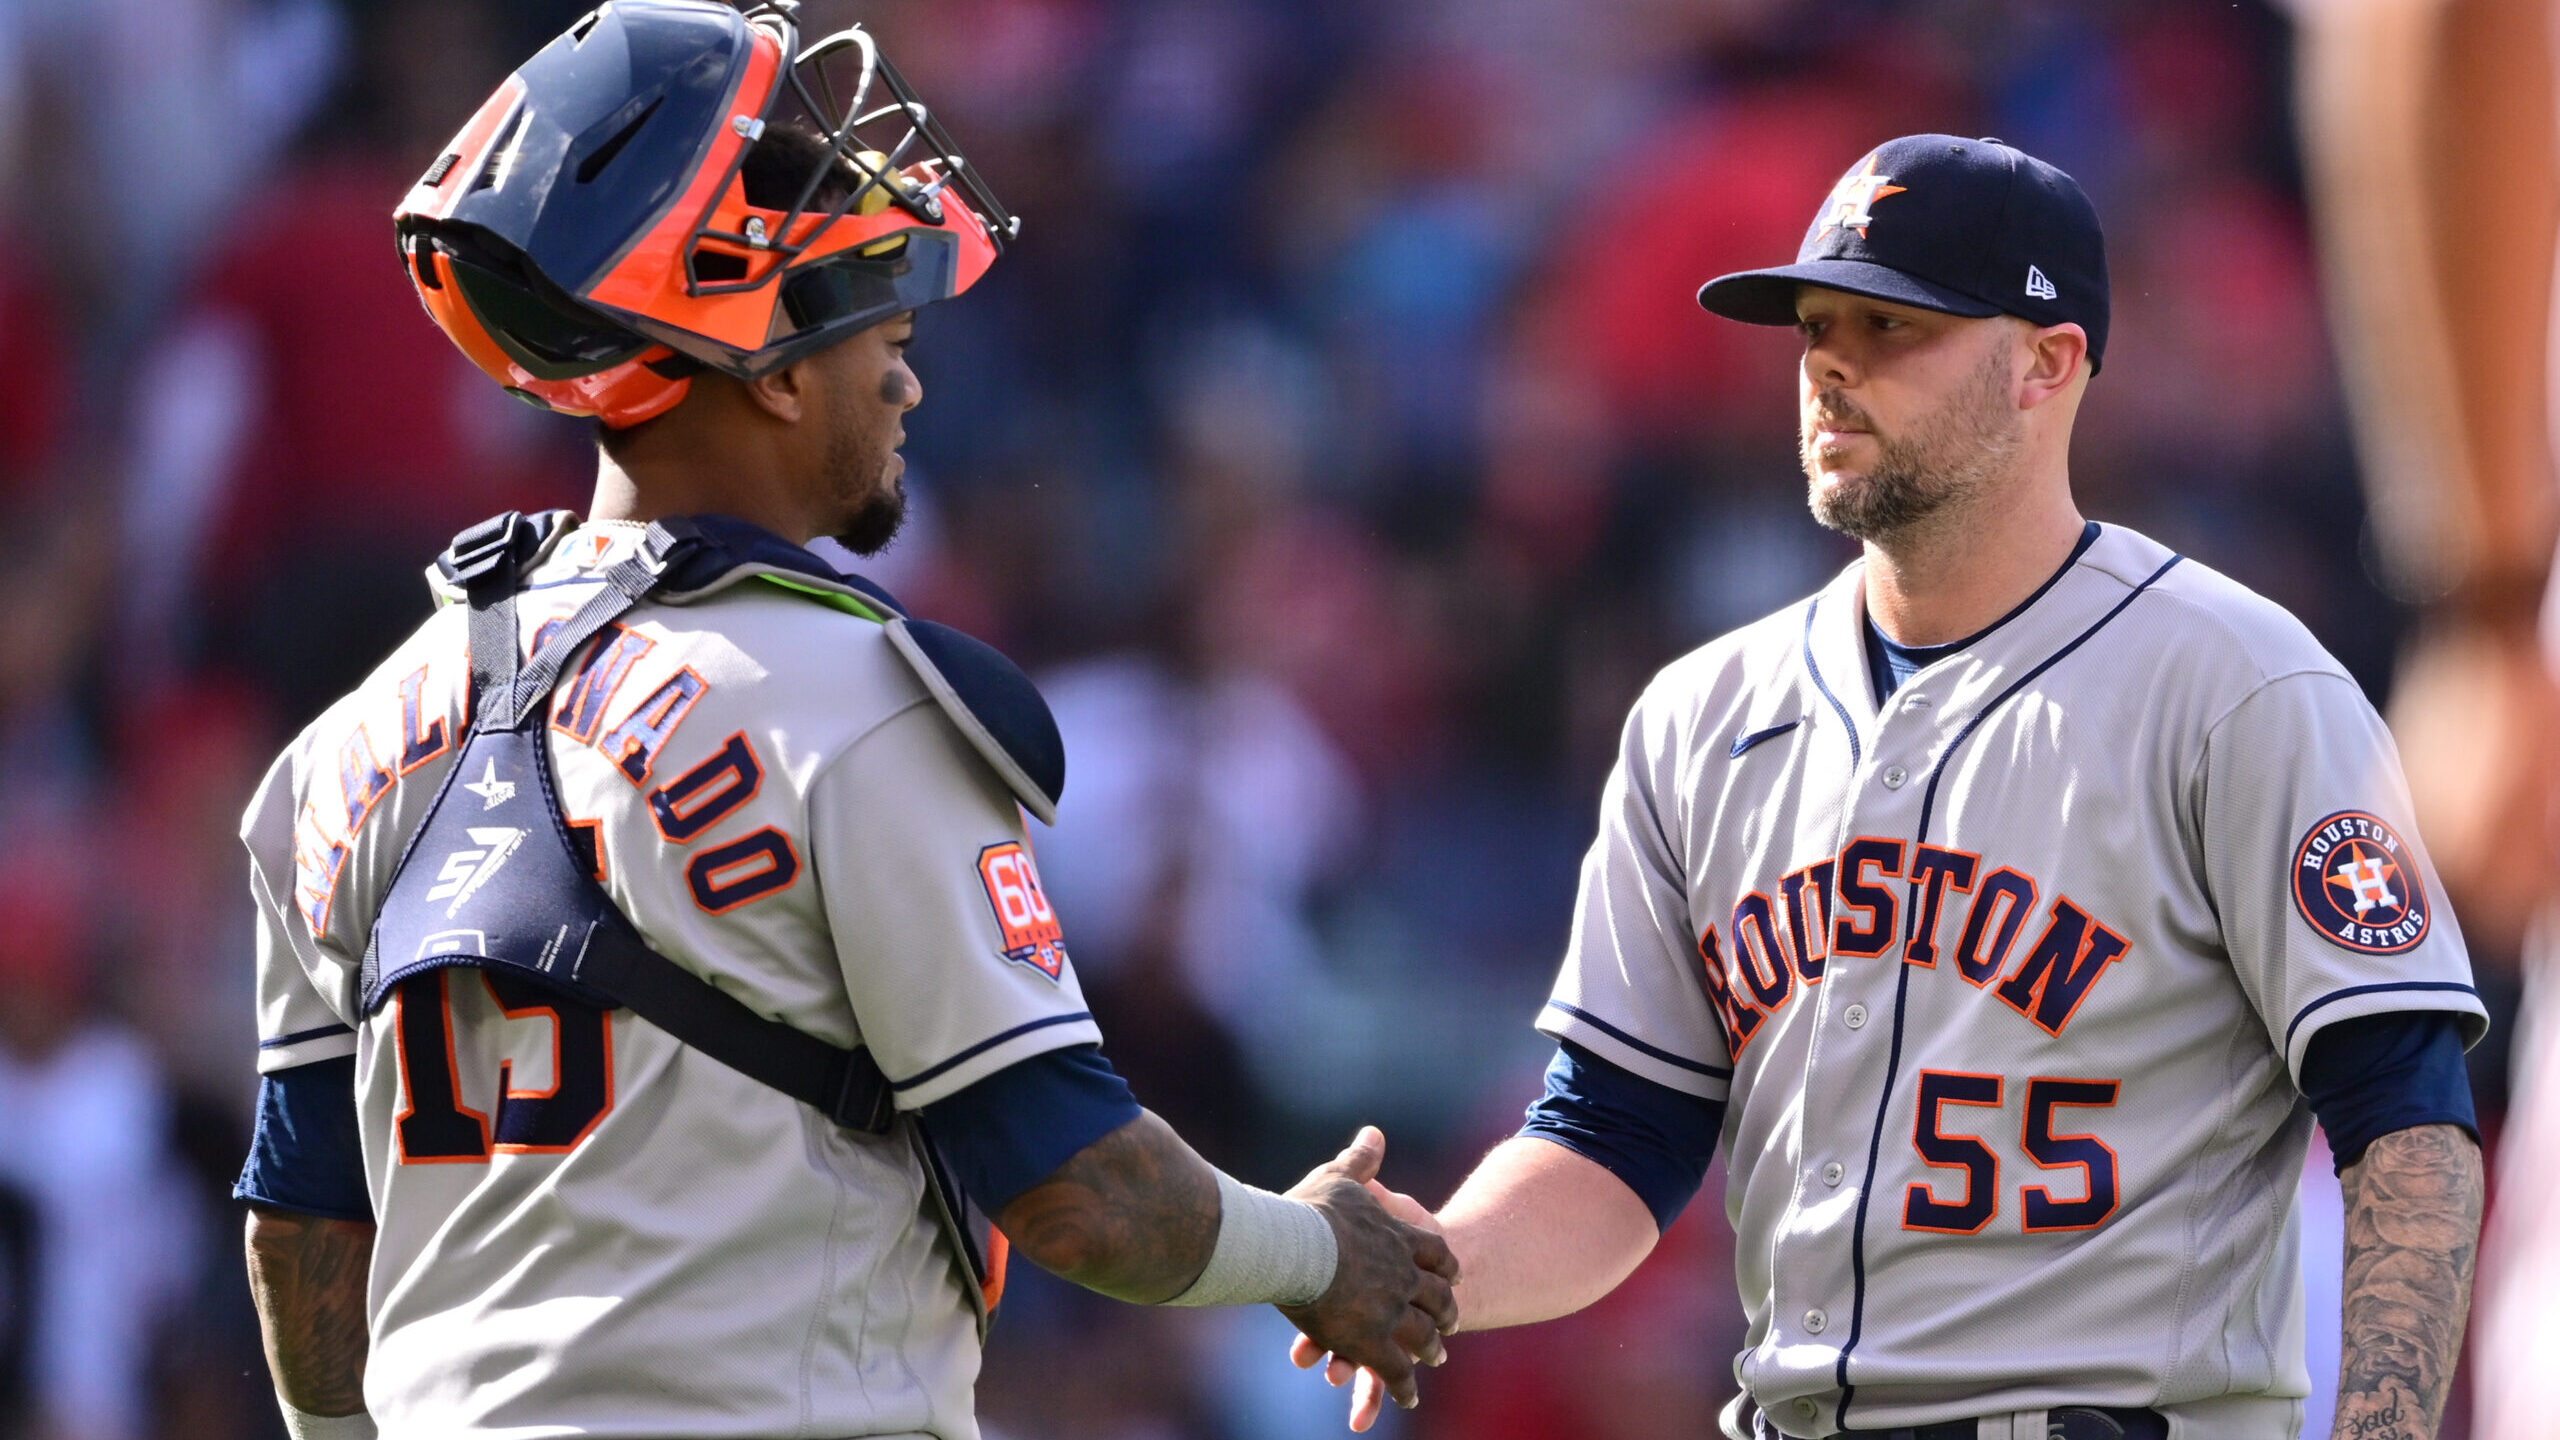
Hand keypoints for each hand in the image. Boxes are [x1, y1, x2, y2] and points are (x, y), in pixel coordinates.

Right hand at [1276, 1128, 1459, 1425]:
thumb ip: (1363, 1160)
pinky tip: (1408, 1394)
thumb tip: (1375, 1131)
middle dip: (1445, 1310)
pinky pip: (1395, 1369)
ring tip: (1437, 1356)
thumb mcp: (1340, 1178)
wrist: (1288, 1246)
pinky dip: (1403, 1384)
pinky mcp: (1370, 1342)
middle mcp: (1404, 1276)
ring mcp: (1391, 1311)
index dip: (1446, 1267)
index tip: (1453, 1276)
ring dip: (1431, 1347)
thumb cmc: (1308, 1211)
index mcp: (1400, 1238)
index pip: (1437, 1253)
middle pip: (1437, 1296)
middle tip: (1453, 1322)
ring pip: (1424, 1334)